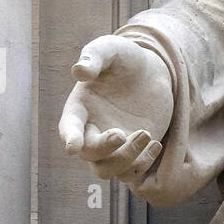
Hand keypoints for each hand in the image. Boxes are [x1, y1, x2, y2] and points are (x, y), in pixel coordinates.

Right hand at [58, 34, 173, 184]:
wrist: (152, 73)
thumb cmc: (125, 59)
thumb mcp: (111, 50)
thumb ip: (94, 57)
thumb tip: (79, 70)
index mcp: (79, 108)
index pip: (68, 127)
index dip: (69, 137)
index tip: (72, 146)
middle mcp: (91, 131)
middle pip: (89, 155)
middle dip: (104, 149)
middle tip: (122, 133)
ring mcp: (112, 146)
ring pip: (108, 170)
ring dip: (126, 159)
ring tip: (146, 134)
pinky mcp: (132, 153)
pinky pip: (131, 173)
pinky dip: (142, 164)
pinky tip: (155, 144)